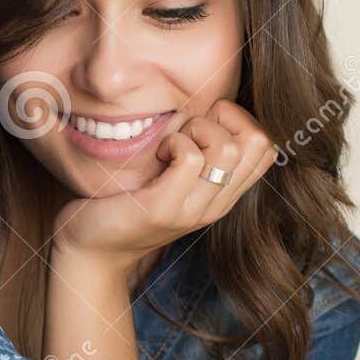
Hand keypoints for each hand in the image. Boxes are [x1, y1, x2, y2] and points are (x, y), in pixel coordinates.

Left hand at [52, 99, 275, 279]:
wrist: (91, 251)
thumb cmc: (126, 203)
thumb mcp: (173, 179)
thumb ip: (198, 154)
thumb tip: (209, 108)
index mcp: (223, 195)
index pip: (268, 147)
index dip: (240, 121)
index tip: (202, 127)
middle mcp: (216, 205)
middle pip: (260, 143)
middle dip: (225, 119)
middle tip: (189, 131)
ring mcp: (193, 210)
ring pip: (228, 149)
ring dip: (197, 130)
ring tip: (171, 144)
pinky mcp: (163, 209)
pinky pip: (189, 158)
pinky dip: (174, 142)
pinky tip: (157, 154)